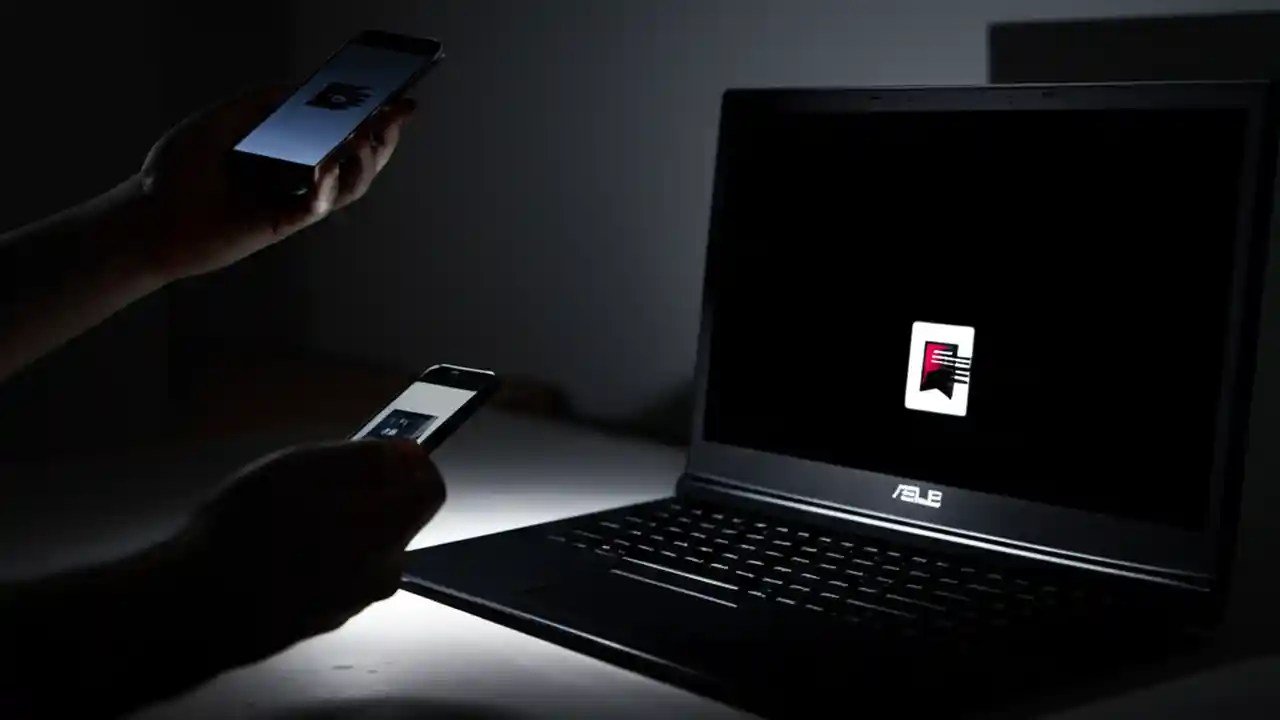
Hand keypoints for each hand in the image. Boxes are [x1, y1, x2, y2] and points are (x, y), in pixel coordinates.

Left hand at [137, 85, 415, 281]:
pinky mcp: (282, 223)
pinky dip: (327, 186)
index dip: (369, 116)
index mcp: (286, 150)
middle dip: (382, 136)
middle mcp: (296, 176)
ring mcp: (292, 201)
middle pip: (356, 159)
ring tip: (365, 137)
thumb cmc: (178, 170)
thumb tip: (303, 88)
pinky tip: (326, 165)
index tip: (393, 96)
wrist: (148, 214)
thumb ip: (259, 102)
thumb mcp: (219, 119)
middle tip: (399, 113)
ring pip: (348, 185)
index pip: (337, 133)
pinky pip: (317, 206)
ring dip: (364, 162)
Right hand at [178, 439, 443, 665]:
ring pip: (362, 546)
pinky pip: (335, 574)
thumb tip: (405, 452)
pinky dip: (318, 555)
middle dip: (364, 494)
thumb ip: (363, 458)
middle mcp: (384, 571)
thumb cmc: (250, 531)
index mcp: (390, 530)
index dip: (407, 464)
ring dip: (336, 525)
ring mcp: (354, 600)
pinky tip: (277, 548)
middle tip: (315, 482)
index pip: (429, 488)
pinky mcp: (324, 618)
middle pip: (394, 517)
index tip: (376, 453)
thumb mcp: (302, 467)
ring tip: (285, 514)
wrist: (201, 609)